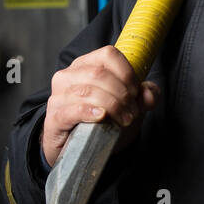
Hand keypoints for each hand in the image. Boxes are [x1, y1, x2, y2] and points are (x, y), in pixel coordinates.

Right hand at [41, 44, 159, 166]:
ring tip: (124, 119)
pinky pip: (72, 110)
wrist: (81, 148)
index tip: (136, 91)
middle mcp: (69, 76)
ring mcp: (59, 96)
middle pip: (99, 74)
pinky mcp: (55, 117)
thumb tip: (148, 93)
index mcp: (86, 64)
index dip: (127, 72)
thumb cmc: (104, 120)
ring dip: (113, 106)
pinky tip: (101, 117)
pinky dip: (90, 112)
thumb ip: (144, 96)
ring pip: (88, 92)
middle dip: (123, 94)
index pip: (108, 55)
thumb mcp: (130, 104)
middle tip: (132, 111)